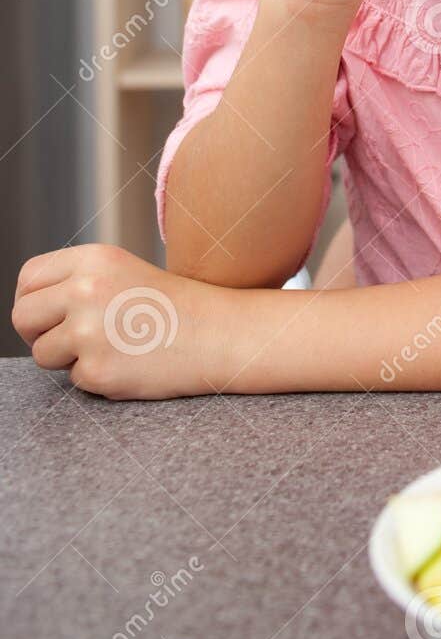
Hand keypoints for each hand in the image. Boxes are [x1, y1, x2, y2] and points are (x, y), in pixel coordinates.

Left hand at [11, 244, 246, 399]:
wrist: (218, 334)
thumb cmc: (172, 305)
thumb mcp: (122, 270)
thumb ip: (76, 281)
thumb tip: (28, 306)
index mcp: (93, 259)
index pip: (28, 278)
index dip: (34, 299)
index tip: (49, 314)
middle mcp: (85, 290)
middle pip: (23, 316)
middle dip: (39, 332)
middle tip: (71, 338)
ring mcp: (89, 331)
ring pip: (42, 353)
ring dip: (68, 358)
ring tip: (112, 347)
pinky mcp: (97, 370)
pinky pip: (73, 379)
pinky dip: (96, 376)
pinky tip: (130, 363)